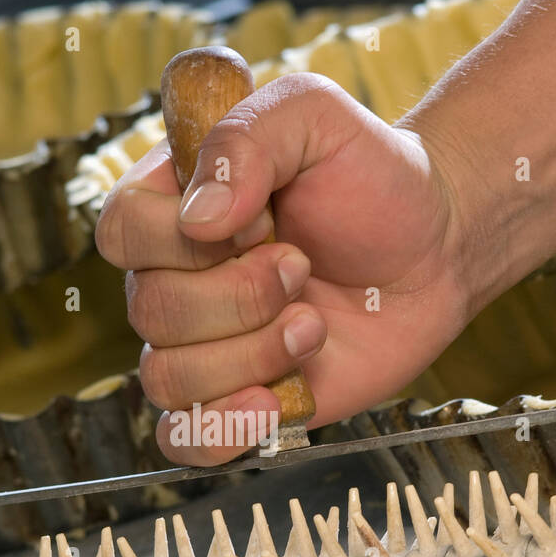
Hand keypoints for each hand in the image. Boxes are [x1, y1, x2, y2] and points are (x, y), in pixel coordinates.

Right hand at [96, 72, 469, 464]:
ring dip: (251, 354)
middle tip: (303, 267)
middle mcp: (173, 277)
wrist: (434, 248)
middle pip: (151, 310)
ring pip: (170, 379)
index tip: (262, 220)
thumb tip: (198, 219)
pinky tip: (271, 401)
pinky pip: (186, 440)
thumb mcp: (314, 116)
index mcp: (172, 204)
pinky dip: (222, 430)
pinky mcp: (236, 400)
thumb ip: (247, 138)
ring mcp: (202, 345)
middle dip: (239, 296)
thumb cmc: (370, 176)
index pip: (120, 230)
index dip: (183, 239)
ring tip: (313, 324)